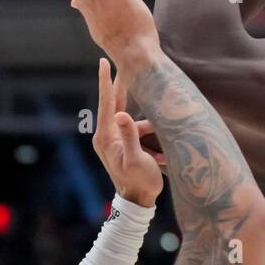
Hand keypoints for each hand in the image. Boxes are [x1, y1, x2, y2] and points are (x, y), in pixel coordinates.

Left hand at [92, 58, 163, 206]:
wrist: (138, 203)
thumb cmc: (139, 182)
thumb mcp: (136, 159)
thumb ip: (129, 136)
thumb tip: (121, 114)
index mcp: (106, 136)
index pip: (106, 102)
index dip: (106, 81)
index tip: (103, 61)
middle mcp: (107, 136)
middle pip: (115, 104)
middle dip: (123, 86)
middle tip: (126, 64)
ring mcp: (116, 141)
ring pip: (133, 121)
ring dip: (149, 127)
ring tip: (159, 147)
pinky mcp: (125, 146)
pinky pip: (138, 133)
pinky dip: (151, 139)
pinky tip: (161, 155)